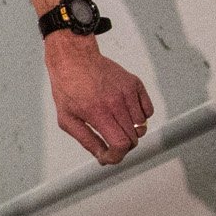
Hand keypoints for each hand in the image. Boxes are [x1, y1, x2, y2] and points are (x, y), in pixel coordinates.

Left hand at [47, 38, 153, 164]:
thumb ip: (87, 140)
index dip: (117, 156)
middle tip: (109, 141)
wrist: (74, 59)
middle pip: (133, 138)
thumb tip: (103, 157)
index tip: (109, 156)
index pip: (121, 144)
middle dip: (122, 147)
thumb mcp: (67, 119)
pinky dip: (140, 117)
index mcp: (99, 112)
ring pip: (142, 126)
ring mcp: (128, 92)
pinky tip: (125, 113)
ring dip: (131, 132)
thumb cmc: (68, 88)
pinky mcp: (135, 84)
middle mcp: (116, 102)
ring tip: (115, 124)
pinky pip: (148, 111)